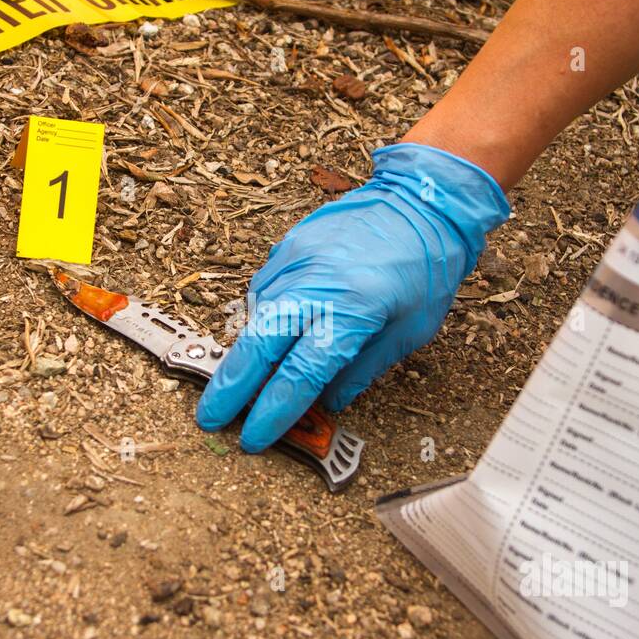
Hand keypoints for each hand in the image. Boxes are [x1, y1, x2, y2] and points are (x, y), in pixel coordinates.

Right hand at [197, 143, 508, 451]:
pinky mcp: (290, 244)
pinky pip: (263, 289)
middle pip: (259, 344)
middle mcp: (317, 283)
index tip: (255, 438)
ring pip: (255, 316)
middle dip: (231, 387)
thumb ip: (362, 369)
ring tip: (238, 384)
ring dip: (244, 354)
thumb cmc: (427, 267)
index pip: (301, 373)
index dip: (274, 411)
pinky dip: (260, 318)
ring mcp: (298, 259)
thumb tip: (326, 402)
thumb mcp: (410, 331)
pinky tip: (265, 336)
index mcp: (354, 310)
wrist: (423, 200)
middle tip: (210, 418)